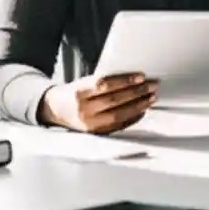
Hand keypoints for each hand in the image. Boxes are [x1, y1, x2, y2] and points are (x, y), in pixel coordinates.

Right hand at [38, 73, 157, 134]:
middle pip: (115, 100)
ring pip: (119, 115)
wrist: (56, 110)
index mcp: (79, 92)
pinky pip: (118, 126)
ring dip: (138, 106)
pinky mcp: (96, 133)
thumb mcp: (83, 83)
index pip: (105, 85)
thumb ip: (102, 82)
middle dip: (137, 92)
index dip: (124, 81)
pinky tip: (142, 110)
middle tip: (152, 86)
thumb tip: (132, 80)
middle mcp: (84, 109)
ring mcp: (90, 124)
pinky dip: (132, 118)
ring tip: (151, 97)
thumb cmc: (74, 92)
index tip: (141, 76)